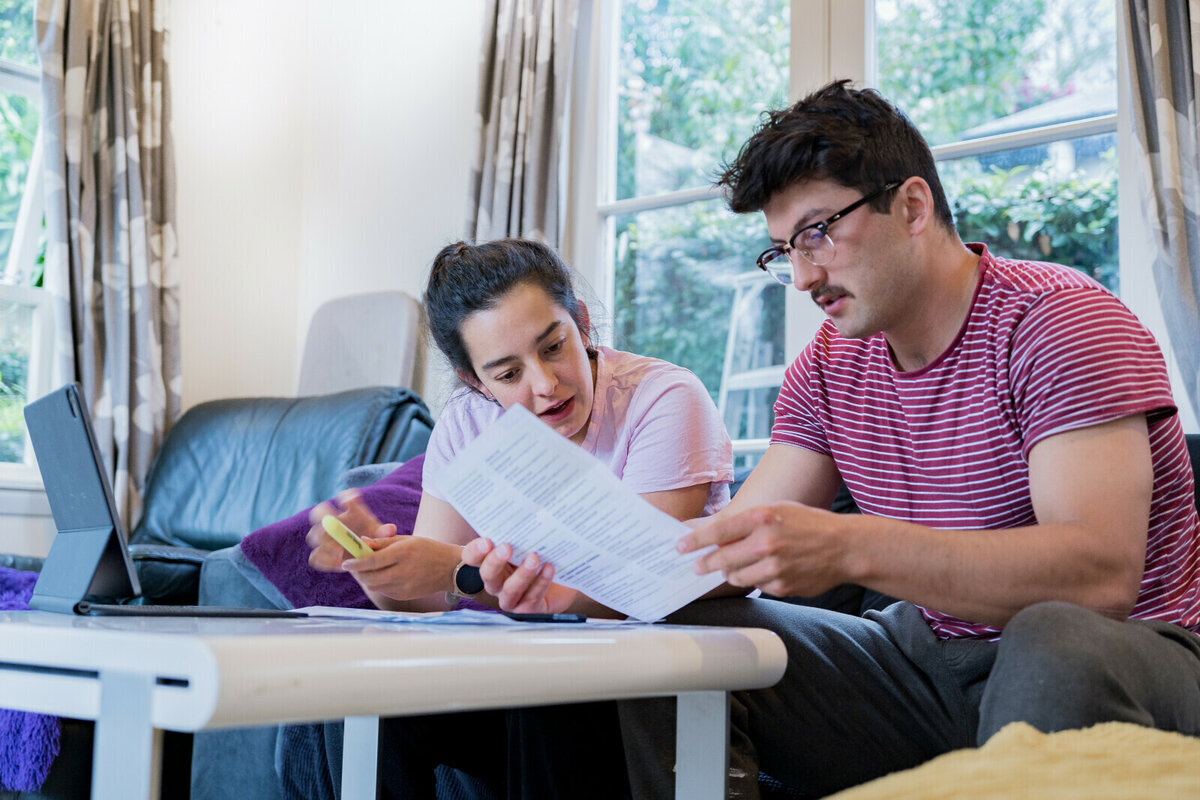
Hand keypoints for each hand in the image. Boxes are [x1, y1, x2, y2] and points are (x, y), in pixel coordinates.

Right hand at [305, 490, 394, 571]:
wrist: (369, 558)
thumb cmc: (375, 540)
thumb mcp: (382, 536)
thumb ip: (385, 532)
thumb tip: (391, 529)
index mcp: (350, 512)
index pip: (344, 497)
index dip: (346, 496)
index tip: (352, 499)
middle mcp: (334, 521)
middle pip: (318, 513)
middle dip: (324, 520)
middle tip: (335, 531)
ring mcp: (325, 538)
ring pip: (313, 536)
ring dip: (324, 544)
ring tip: (339, 554)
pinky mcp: (322, 554)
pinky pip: (315, 558)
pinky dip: (325, 562)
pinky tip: (340, 565)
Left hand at [340, 534, 462, 602]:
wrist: (451, 569)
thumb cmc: (428, 549)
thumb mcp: (407, 540)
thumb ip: (383, 542)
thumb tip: (361, 542)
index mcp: (404, 552)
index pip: (372, 561)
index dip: (356, 563)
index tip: (346, 562)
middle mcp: (404, 571)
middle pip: (370, 577)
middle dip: (359, 572)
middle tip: (355, 566)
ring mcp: (404, 586)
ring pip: (375, 586)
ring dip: (368, 578)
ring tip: (370, 569)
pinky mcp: (405, 595)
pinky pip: (384, 591)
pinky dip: (379, 584)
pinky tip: (385, 575)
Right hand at [462, 538, 579, 613]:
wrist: (563, 580)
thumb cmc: (541, 555)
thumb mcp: (530, 541)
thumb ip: (522, 531)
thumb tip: (528, 509)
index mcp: (491, 562)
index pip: (472, 557)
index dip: (475, 551)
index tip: (487, 541)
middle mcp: (497, 582)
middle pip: (488, 575)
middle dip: (495, 562)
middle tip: (507, 547)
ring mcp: (511, 598)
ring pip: (510, 590)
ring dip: (522, 574)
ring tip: (534, 558)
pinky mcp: (528, 609)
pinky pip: (531, 598)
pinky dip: (541, 583)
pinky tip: (549, 568)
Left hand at [677, 502, 848, 597]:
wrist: (844, 547)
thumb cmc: (808, 524)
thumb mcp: (777, 510)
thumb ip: (748, 523)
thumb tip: (717, 538)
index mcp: (762, 518)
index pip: (718, 532)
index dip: (694, 542)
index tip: (679, 547)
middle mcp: (766, 543)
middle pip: (721, 560)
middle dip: (704, 564)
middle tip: (696, 567)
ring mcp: (774, 568)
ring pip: (736, 577)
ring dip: (730, 573)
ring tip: (734, 567)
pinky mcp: (782, 586)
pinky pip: (756, 586)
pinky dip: (756, 579)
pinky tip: (766, 570)